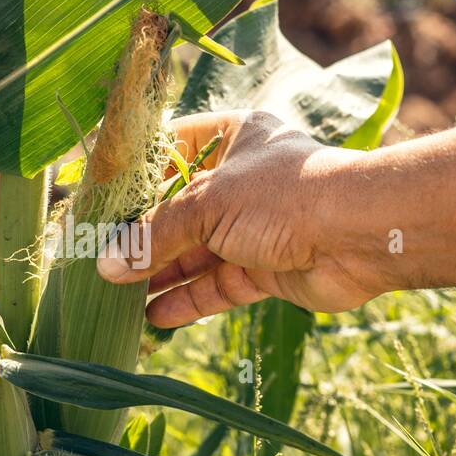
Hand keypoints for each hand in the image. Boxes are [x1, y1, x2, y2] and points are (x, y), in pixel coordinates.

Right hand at [96, 110, 383, 327]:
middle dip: (140, 236)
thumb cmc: (285, 196)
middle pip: (178, 209)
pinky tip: (152, 316)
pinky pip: (216, 286)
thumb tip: (106, 265)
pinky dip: (186, 301)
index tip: (94, 196)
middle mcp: (242, 182)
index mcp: (234, 138)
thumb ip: (155, 235)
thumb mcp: (208, 204)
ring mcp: (255, 228)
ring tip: (114, 294)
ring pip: (194, 252)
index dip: (134, 171)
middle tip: (95, 257)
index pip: (172, 147)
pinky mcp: (266, 269)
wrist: (361, 235)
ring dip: (158, 273)